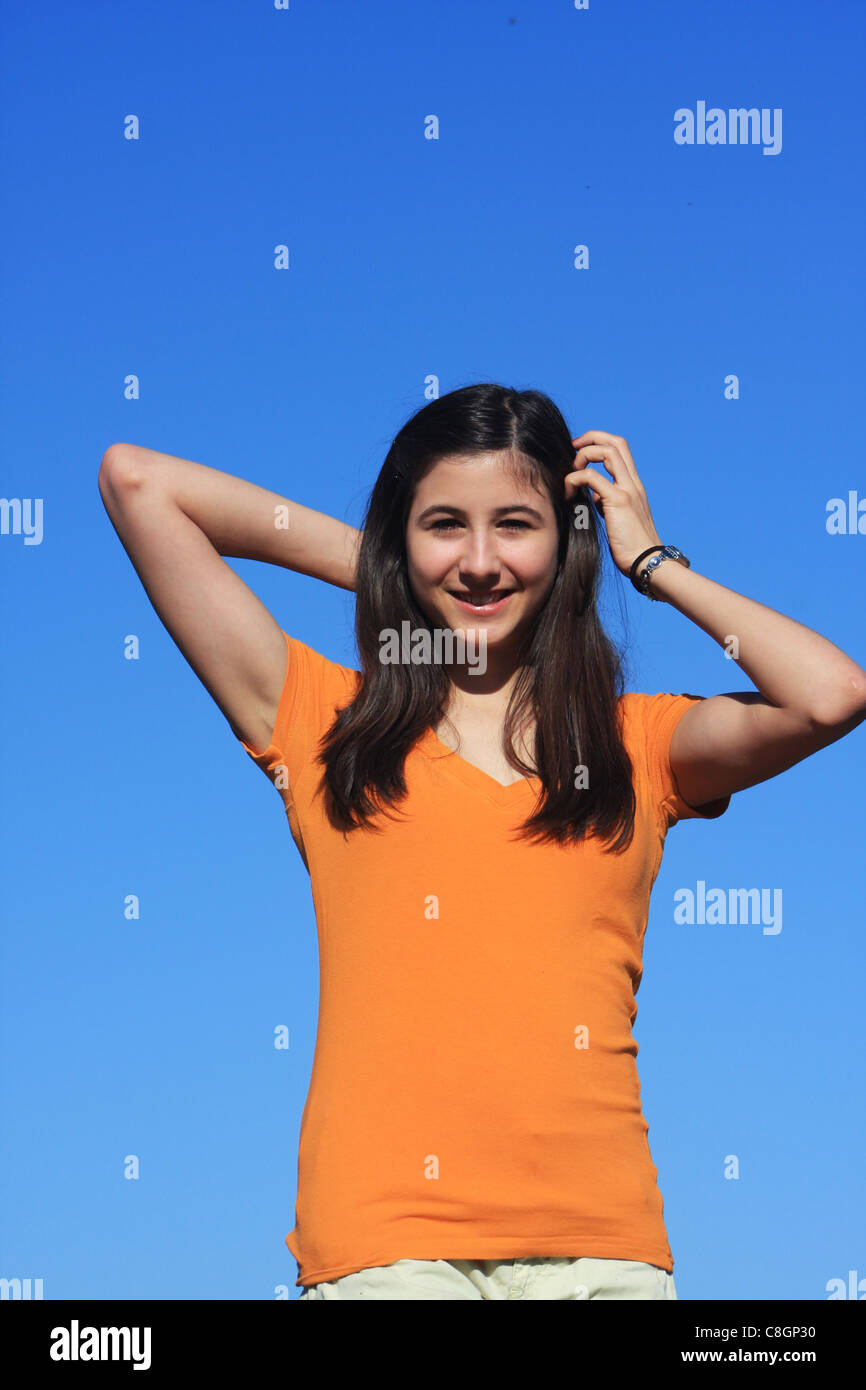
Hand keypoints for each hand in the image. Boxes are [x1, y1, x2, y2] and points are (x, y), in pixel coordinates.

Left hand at [566, 431, 663, 577]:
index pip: (620, 449)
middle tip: (571, 450)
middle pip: (616, 442)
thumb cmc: (632, 548)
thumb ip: (607, 502)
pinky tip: (569, 495)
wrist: (648, 562)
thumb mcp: (618, 518)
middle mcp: (633, 483)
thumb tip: (593, 495)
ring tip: (571, 474)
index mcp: (634, 486)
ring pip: (607, 451)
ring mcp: (628, 489)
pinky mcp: (618, 501)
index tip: (579, 454)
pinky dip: (575, 479)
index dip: (598, 443)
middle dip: (590, 438)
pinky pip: (591, 477)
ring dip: (583, 455)